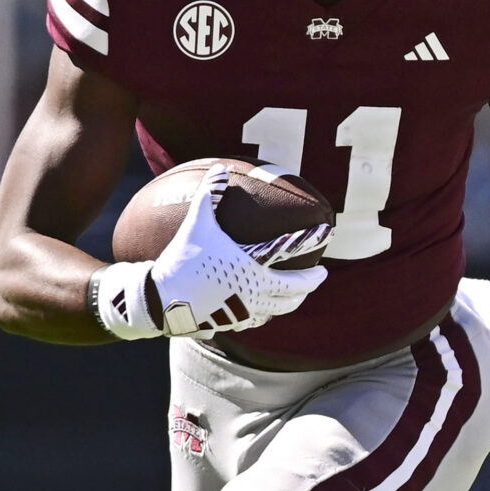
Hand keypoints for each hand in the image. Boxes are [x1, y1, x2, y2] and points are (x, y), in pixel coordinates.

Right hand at [94, 165, 329, 338]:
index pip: (292, 255)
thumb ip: (209, 195)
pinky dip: (265, 314)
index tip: (328, 234)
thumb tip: (219, 167)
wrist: (161, 300)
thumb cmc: (182, 259)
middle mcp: (255, 293)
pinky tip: (264, 311)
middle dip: (311, 283)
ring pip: (279, 309)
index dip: (312, 242)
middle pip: (295, 292)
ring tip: (296, 295)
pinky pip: (256, 320)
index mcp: (254, 270)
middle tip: (320, 276)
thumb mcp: (197, 224)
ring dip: (292, 301)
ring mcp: (245, 311)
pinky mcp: (231, 323)